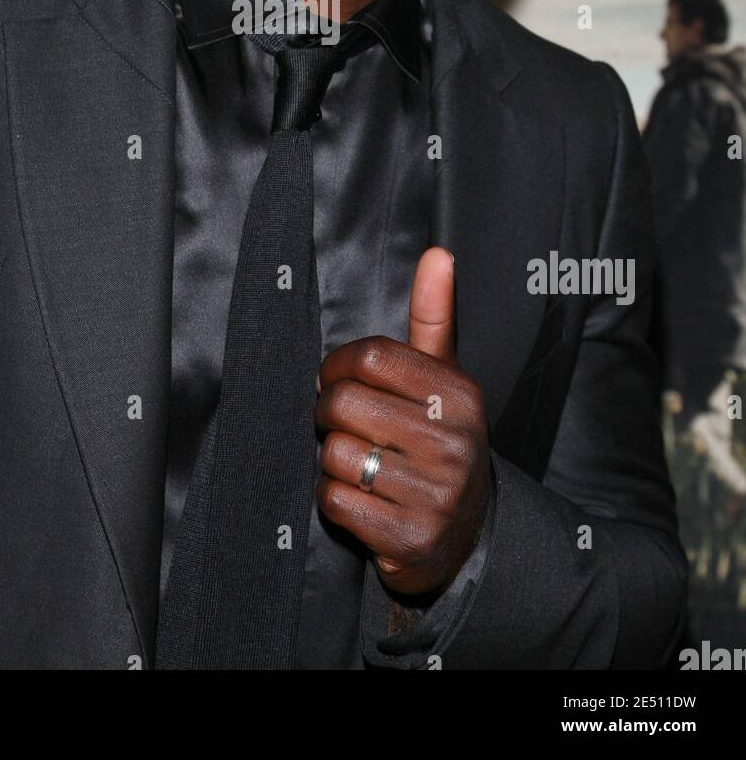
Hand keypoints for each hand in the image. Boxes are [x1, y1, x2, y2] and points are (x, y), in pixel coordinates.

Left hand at [314, 247, 490, 595]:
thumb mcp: (443, 378)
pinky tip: (362, 498)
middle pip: (343, 404)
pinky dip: (334, 499)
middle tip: (347, 426)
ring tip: (361, 463)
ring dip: (332, 460)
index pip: (370, 356)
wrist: (465, 534)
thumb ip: (434, 316)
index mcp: (459, 394)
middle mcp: (453, 442)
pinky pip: (334, 501)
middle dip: (329, 415)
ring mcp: (435, 494)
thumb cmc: (439, 438)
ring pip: (334, 454)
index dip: (338, 367)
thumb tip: (438, 253)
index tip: (339, 379)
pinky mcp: (410, 539)